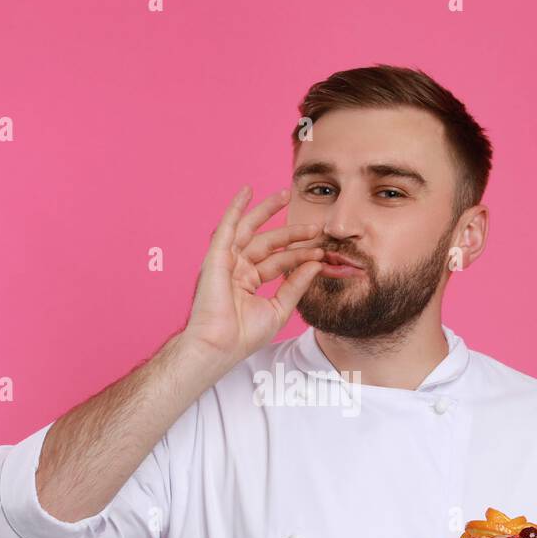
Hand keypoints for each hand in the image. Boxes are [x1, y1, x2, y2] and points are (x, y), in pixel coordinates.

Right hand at [181, 184, 324, 368]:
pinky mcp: (216, 256)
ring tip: (286, 193)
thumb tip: (315, 264)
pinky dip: (236, 207)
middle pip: (267, 242)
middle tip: (314, 226)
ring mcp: (225, 261)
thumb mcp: (278, 309)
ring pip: (250, 229)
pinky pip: (227, 226)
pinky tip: (247, 191)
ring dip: (267, 211)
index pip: (278, 262)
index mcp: (248, 282)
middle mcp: (236, 268)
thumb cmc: (242, 335)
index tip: (320, 251)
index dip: (299, 255)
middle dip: (291, 232)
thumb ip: (295, 285)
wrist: (220, 345)